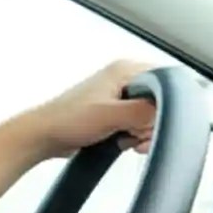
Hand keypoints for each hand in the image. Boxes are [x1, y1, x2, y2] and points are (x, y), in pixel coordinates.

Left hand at [27, 59, 159, 158]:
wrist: (44, 136)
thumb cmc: (67, 120)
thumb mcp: (110, 115)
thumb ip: (143, 112)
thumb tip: (167, 112)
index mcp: (125, 70)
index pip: (167, 80)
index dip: (168, 103)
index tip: (155, 120)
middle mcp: (124, 79)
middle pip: (161, 101)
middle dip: (152, 123)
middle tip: (136, 133)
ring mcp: (120, 97)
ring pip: (151, 116)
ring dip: (144, 133)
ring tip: (127, 139)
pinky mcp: (115, 113)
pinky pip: (138, 125)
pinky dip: (135, 136)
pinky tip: (124, 142)